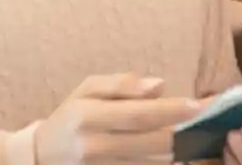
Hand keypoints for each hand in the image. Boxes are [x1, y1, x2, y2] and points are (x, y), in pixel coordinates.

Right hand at [33, 73, 203, 163]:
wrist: (40, 157)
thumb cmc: (71, 117)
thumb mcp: (87, 90)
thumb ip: (122, 84)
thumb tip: (159, 85)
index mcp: (88, 115)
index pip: (139, 114)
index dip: (172, 110)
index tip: (199, 105)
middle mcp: (93, 146)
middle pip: (152, 142)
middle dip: (181, 132)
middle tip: (200, 120)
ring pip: (152, 164)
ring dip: (174, 151)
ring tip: (181, 137)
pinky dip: (160, 164)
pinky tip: (166, 155)